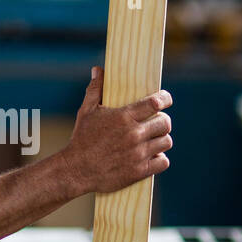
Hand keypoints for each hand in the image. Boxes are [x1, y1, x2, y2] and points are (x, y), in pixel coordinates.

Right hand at [61, 67, 172, 196]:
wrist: (76, 170)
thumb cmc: (81, 139)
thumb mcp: (86, 111)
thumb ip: (95, 89)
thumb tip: (98, 70)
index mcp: (124, 117)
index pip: (155, 103)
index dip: (165, 99)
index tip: (166, 99)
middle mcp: (134, 135)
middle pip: (165, 123)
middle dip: (162, 121)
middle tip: (156, 123)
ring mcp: (138, 154)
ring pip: (166, 141)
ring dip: (161, 139)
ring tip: (153, 139)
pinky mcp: (139, 171)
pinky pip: (163, 161)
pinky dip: (160, 158)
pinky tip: (152, 155)